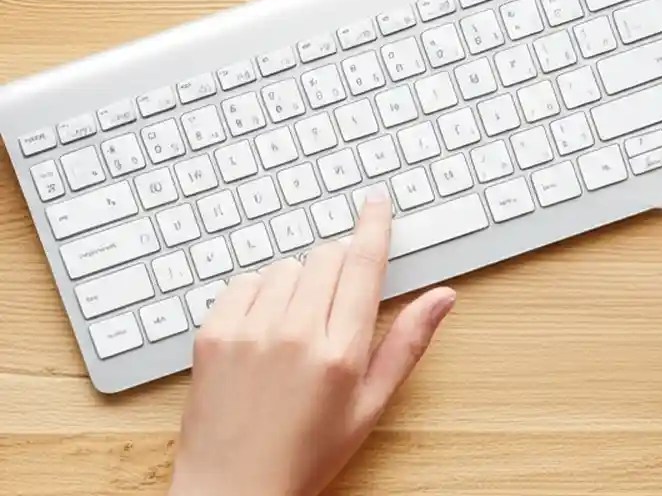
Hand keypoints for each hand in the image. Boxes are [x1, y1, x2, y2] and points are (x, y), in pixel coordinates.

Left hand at [169, 192, 455, 495]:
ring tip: (296, 328)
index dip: (373, 225)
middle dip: (337, 266)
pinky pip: (244, 283)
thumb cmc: (307, 453)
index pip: (364, 264)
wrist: (233, 490)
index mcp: (342, 352)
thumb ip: (407, 343)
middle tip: (335, 302)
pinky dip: (259, 294)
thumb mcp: (371, 405)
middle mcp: (295, 333)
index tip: (375, 202)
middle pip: (325, 257)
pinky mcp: (213, 333)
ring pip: (286, 267)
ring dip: (298, 282)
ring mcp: (249, 331)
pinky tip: (265, 330)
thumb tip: (442, 296)